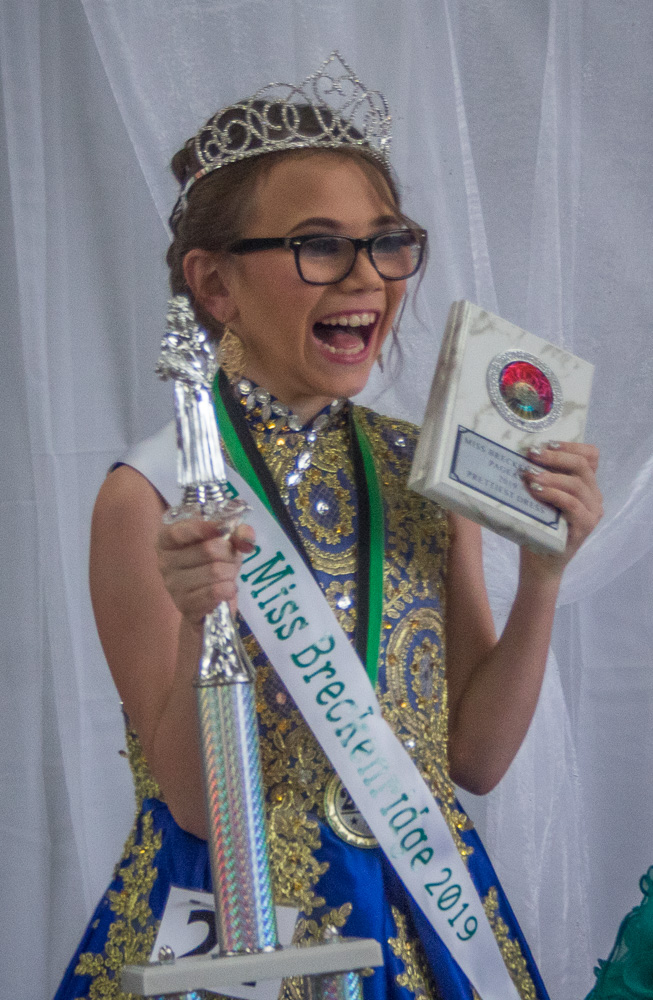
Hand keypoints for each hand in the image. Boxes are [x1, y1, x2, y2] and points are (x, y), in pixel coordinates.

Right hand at [156, 518, 255, 625]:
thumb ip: (237, 534)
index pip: (180, 531)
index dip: (203, 528)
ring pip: (215, 572)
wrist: (209, 600)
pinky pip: (216, 592)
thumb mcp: (225, 542)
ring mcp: (172, 585)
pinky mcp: (184, 605)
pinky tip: (226, 589)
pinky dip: (229, 589)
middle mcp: (164, 561)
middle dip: (228, 554)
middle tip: (229, 559)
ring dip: (230, 572)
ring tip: (227, 575)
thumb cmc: (213, 562)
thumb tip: (246, 538)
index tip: (220, 529)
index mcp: (167, 540)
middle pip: (208, 550)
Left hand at [521, 441, 602, 575]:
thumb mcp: (539, 496)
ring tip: (528, 474)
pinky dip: (553, 494)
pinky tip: (536, 490)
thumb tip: (520, 451)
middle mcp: (594, 496)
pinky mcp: (585, 527)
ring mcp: (592, 512)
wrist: (539, 563)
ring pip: (576, 483)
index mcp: (586, 484)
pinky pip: (572, 504)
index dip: (570, 445)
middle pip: (582, 465)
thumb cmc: (537, 526)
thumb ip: (541, 476)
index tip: (545, 443)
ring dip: (550, 475)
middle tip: (531, 454)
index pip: (590, 455)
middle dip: (555, 456)